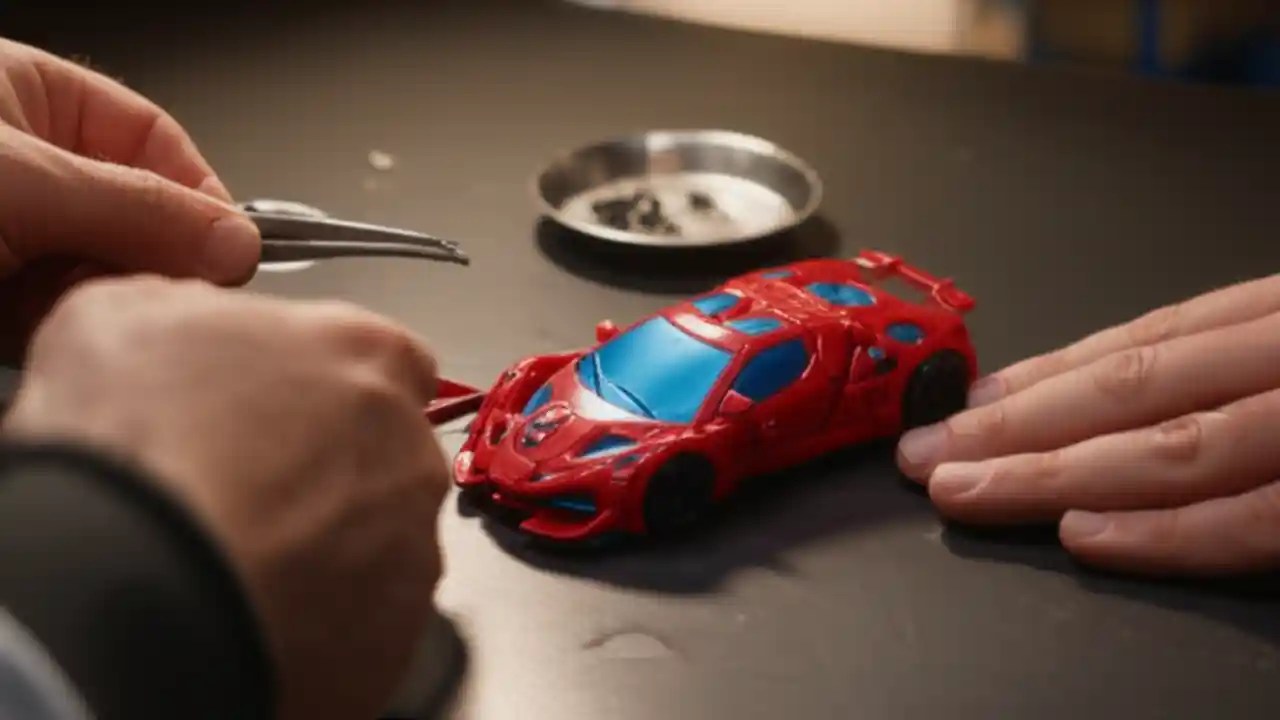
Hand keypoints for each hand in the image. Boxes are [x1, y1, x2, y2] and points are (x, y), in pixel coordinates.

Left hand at [0, 39, 259, 359]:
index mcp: (26, 97)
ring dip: (105, 300)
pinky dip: (67, 332)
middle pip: (137, 216)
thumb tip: (235, 239)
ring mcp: (7, 236)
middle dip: (148, 258)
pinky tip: (50, 331)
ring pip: (102, 274)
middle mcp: (24, 166)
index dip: (198, 192)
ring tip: (82, 309)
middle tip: (165, 288)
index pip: (152, 138)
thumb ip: (138, 209)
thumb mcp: (22, 180)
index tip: (230, 246)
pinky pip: (59, 319)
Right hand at [3, 277, 445, 719]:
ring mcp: (412, 543)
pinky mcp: (394, 628)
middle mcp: (409, 446)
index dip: (316, 379)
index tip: (269, 401)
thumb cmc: (139, 444)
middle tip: (240, 483)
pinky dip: (318, 610)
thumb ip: (191, 311)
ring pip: (376, 535)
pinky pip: (364, 612)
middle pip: (378, 448)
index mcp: (365, 354)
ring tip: (237, 551)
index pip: (375, 354)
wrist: (141, 577)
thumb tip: (188, 324)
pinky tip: (252, 603)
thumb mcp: (125, 316)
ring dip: (322, 539)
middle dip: (321, 463)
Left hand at [897, 273, 1279, 576]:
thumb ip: (1231, 365)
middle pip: (1133, 390)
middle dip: (1015, 424)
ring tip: (965, 491)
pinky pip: (1255, 519)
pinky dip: (1166, 531)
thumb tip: (1112, 399)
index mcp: (1279, 316)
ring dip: (1054, 473)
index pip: (1146, 344)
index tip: (962, 403)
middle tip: (925, 454)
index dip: (1043, 377)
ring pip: (1172, 448)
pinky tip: (1079, 532)